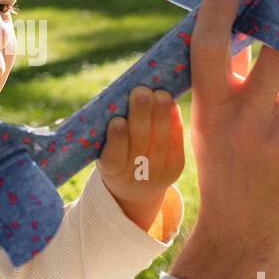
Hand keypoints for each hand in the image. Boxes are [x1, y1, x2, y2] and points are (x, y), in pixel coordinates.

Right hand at [97, 85, 185, 232]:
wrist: (136, 187)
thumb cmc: (116, 155)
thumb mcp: (103, 149)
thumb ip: (105, 129)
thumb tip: (113, 99)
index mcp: (112, 171)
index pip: (113, 157)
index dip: (116, 140)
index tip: (117, 121)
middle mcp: (135, 176)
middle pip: (139, 144)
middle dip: (141, 116)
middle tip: (140, 92)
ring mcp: (158, 173)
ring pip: (160, 142)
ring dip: (161, 115)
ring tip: (160, 93)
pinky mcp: (175, 168)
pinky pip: (175, 143)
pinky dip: (174, 122)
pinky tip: (172, 105)